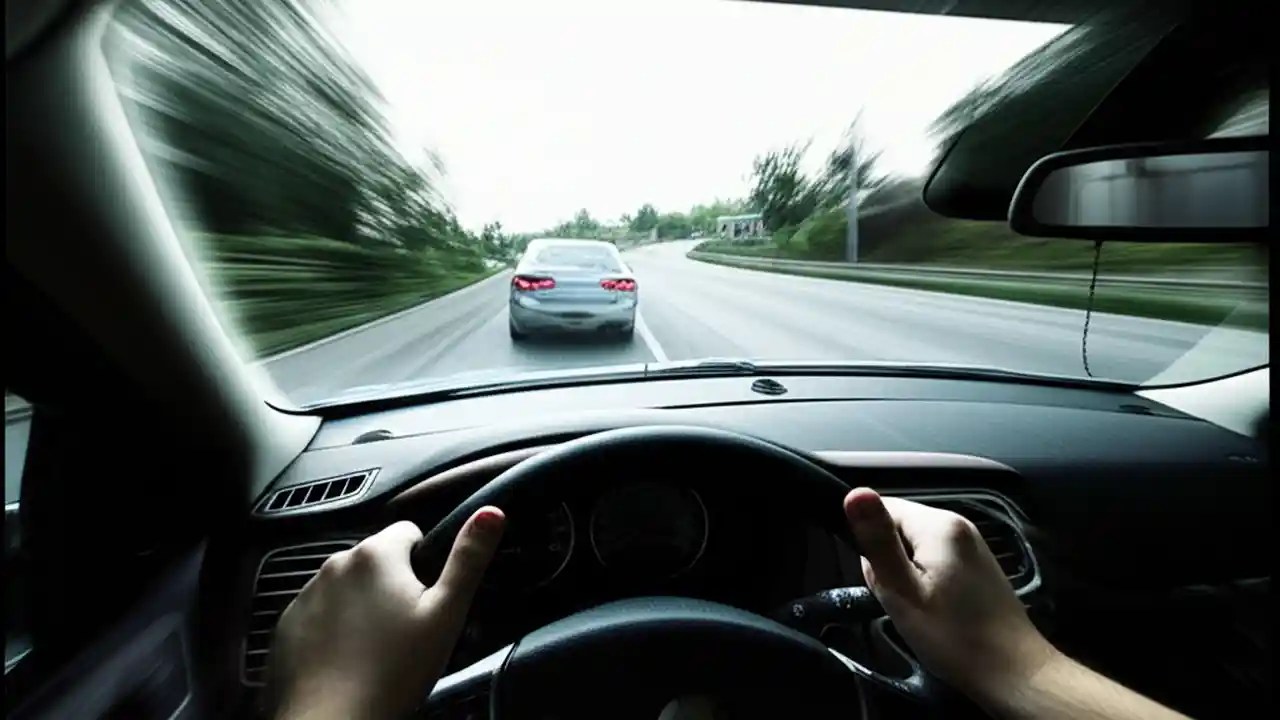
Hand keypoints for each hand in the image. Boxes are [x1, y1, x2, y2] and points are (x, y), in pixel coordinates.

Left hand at [266, 508, 505, 719]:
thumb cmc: (394, 671)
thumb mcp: (446, 613)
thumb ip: (469, 559)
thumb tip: (491, 513)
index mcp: (377, 555)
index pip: (409, 532)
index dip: (425, 563)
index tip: (427, 598)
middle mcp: (336, 564)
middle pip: (378, 560)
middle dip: (394, 584)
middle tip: (408, 628)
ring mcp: (308, 593)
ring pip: (349, 586)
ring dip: (363, 604)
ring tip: (378, 646)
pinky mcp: (290, 623)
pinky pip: (321, 613)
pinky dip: (335, 627)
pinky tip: (350, 657)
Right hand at [843, 488, 1055, 709]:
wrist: (1013, 672)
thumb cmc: (952, 635)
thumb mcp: (902, 591)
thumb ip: (877, 541)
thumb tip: (854, 492)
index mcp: (939, 524)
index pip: (882, 507)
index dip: (870, 542)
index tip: (881, 578)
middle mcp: (959, 523)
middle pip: (900, 526)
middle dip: (889, 559)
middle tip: (899, 598)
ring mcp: (972, 543)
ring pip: (916, 545)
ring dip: (906, 572)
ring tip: (917, 606)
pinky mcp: (978, 564)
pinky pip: (935, 558)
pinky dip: (926, 579)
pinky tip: (935, 608)